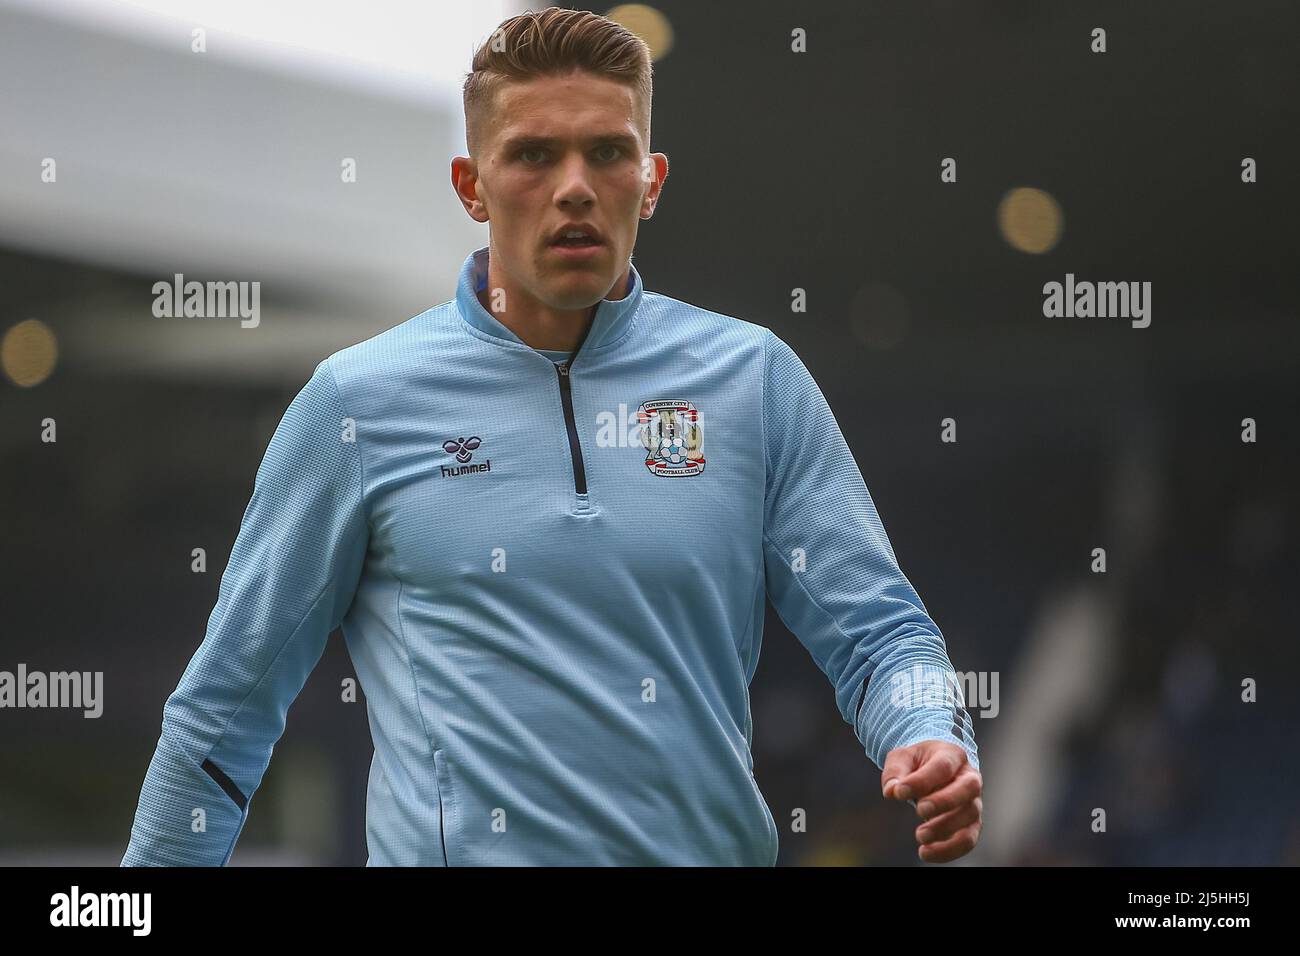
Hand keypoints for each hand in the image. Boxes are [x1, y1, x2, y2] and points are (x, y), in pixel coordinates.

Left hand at [881, 739, 981, 862]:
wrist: (932, 768)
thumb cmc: (918, 762)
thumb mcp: (902, 757)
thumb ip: (895, 772)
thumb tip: (892, 791)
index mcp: (952, 755)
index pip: (943, 766)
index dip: (922, 780)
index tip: (899, 792)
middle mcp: (969, 777)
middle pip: (968, 788)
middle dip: (944, 801)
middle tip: (919, 810)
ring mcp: (974, 801)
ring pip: (970, 816)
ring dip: (945, 829)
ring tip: (920, 835)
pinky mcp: (971, 823)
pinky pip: (968, 839)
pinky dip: (949, 850)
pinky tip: (926, 852)